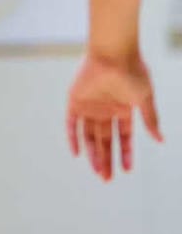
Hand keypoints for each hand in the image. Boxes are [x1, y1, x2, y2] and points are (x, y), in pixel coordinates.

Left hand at [67, 52, 162, 179]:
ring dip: (93, 154)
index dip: (125, 153)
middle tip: (107, 178)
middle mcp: (106, 111)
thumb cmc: (133, 73)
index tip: (127, 170)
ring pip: (90, 137)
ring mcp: (90, 108)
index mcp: (124, 109)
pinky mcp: (75, 103)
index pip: (123, 137)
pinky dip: (74, 139)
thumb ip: (151, 120)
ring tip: (97, 171)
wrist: (113, 54)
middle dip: (107, 159)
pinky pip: (72, 125)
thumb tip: (161, 140)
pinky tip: (78, 154)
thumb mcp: (145, 99)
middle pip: (105, 141)